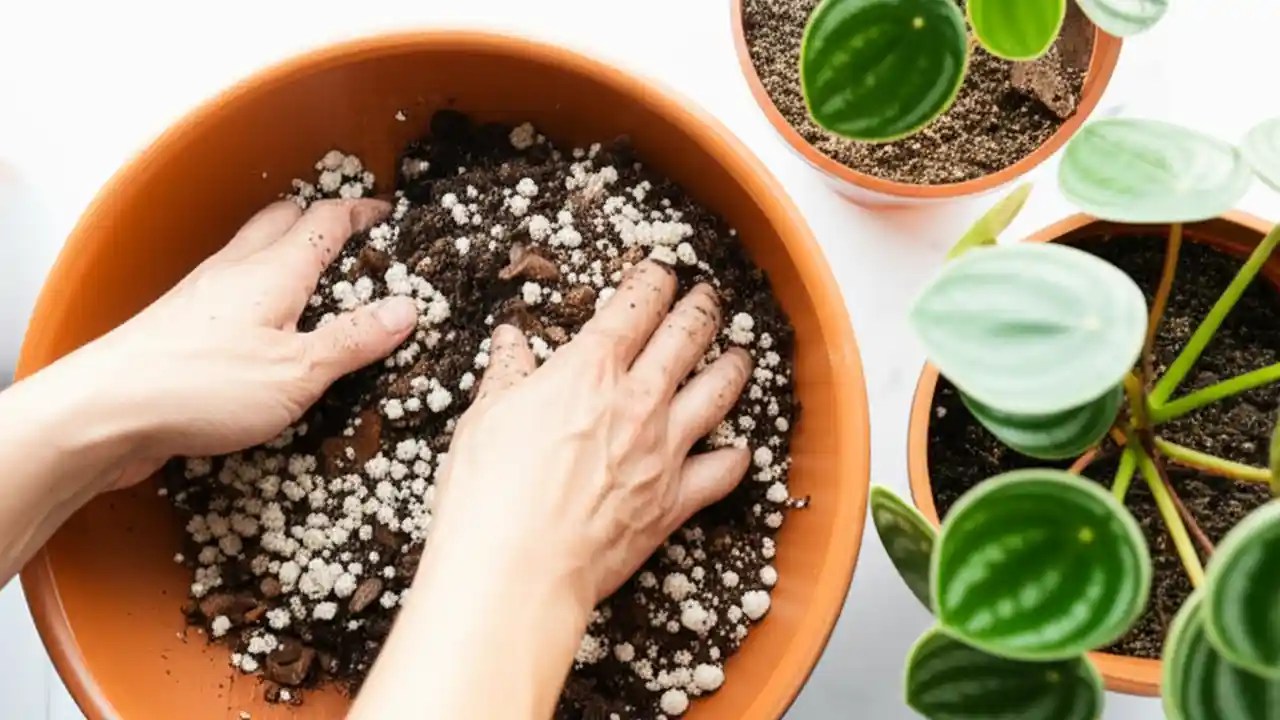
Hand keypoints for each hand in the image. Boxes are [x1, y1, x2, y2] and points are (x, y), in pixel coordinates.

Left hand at [71, 198, 418, 485]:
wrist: (104, 412)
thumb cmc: (205, 386)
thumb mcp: (299, 371)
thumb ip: (353, 340)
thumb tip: (408, 307)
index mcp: (274, 269)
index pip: (326, 220)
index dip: (362, 213)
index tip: (389, 215)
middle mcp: (237, 269)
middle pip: (282, 220)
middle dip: (320, 220)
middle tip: (353, 242)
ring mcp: (203, 295)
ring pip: (253, 253)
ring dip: (288, 254)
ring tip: (318, 283)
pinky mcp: (182, 326)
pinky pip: (231, 290)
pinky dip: (260, 292)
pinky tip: (267, 327)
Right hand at [357, 260, 753, 719]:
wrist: (517, 570)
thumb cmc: (489, 495)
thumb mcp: (484, 419)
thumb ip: (508, 374)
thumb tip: (509, 341)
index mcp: (589, 370)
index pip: (637, 304)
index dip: (654, 280)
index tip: (660, 272)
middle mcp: (638, 400)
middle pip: (688, 336)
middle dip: (702, 309)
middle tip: (707, 299)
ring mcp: (664, 451)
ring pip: (720, 391)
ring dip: (733, 366)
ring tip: (740, 353)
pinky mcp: (675, 501)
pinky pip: (725, 469)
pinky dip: (736, 455)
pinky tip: (738, 447)